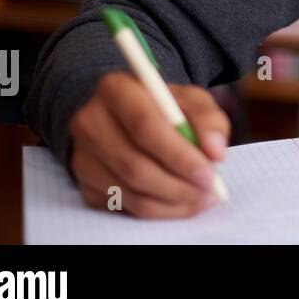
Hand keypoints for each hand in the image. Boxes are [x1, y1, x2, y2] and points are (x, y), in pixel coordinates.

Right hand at [68, 72, 229, 217]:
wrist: (129, 118)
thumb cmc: (164, 106)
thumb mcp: (191, 99)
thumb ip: (209, 119)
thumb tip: (215, 151)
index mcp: (115, 89)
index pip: (145, 127)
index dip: (179, 154)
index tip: (208, 172)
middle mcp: (90, 122)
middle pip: (134, 165)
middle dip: (178, 185)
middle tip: (208, 191)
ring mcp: (82, 156)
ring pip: (130, 191)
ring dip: (171, 201)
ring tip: (201, 197)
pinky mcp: (84, 184)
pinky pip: (123, 206)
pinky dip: (158, 210)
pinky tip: (179, 202)